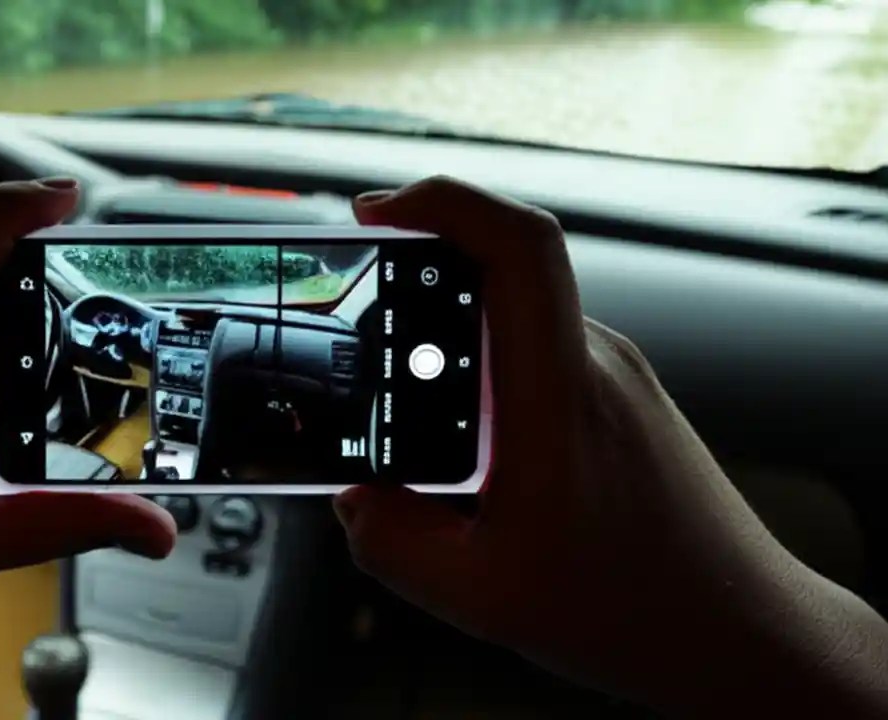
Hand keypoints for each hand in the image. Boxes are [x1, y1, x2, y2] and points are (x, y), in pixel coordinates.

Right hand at [334, 176, 886, 715]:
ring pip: (519, 312)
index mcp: (560, 396)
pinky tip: (462, 424)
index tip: (378, 210)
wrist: (740, 631)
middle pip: (504, 266)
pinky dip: (485, 360)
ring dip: (454, 322)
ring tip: (405, 380)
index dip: (444, 202)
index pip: (518, 247)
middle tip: (362, 299)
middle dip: (421, 265)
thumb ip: (396, 545)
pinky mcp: (623, 397)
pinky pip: (539, 348)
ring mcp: (616, 376)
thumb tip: (355, 503)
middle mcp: (596, 365)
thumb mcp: (485, 596)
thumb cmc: (638, 609)